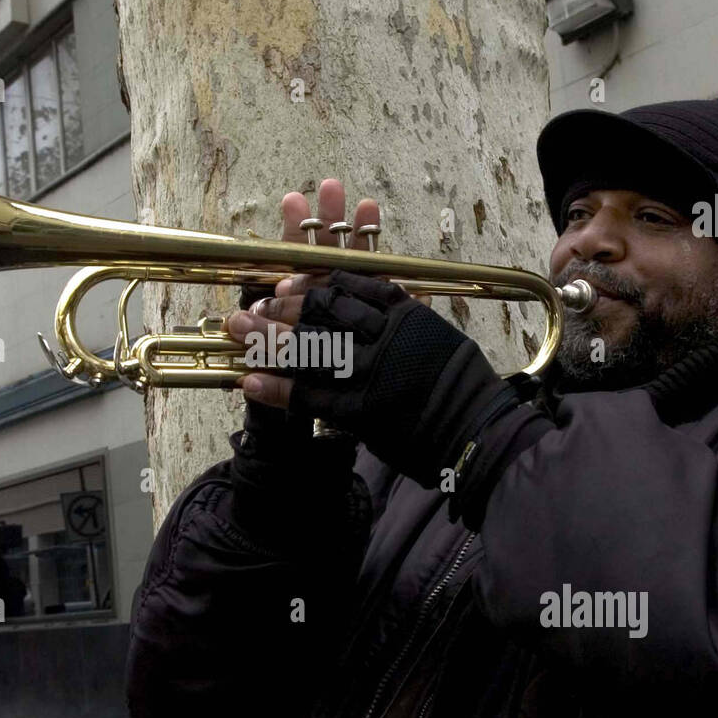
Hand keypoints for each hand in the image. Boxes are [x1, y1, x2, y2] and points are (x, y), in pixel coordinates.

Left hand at [225, 179, 508, 486]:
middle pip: (322, 312)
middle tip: (252, 308)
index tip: (284, 284)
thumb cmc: (460, 386)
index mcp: (405, 314)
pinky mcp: (363, 412)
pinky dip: (278, 389)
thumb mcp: (434, 336)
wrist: (478, 433)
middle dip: (281, 308)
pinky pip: (311, 396)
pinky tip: (252, 382)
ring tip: (240, 332)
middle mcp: (387, 338)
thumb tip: (366, 299)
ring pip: (310, 349)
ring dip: (269, 340)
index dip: (310, 284)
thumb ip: (402, 317)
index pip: (349, 287)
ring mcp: (373, 374)